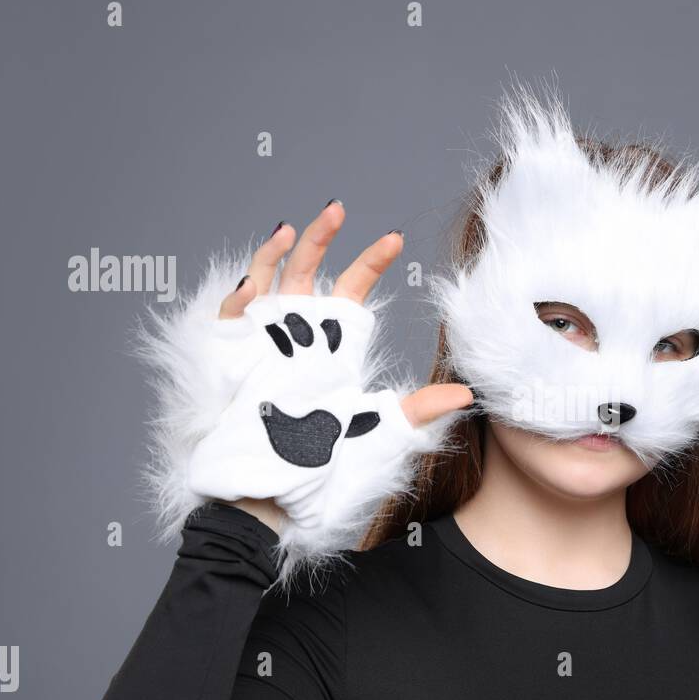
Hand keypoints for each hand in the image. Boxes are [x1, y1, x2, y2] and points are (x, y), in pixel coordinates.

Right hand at [209, 204, 471, 533]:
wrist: (273, 490)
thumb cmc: (321, 465)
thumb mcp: (380, 430)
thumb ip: (417, 409)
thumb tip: (466, 396)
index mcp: (334, 344)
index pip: (352, 288)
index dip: (371, 260)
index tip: (395, 239)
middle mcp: (298, 334)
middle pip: (309, 270)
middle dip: (322, 237)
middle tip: (339, 209)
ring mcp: (263, 340)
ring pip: (268, 278)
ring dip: (277, 250)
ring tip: (292, 227)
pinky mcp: (232, 354)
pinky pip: (233, 311)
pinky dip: (241, 291)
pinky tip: (254, 280)